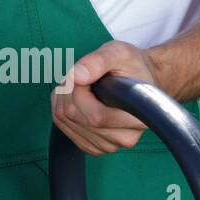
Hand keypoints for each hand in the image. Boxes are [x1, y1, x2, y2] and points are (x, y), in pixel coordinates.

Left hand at [50, 40, 158, 155]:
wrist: (138, 82)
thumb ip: (98, 61)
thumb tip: (76, 77)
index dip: (79, 90)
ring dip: (63, 97)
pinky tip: (76, 98)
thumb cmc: (130, 66)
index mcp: (137, 119)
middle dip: (68, 90)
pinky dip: (61, 107)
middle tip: (81, 75)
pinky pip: (62, 126)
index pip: (94, 116)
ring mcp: (108, 145)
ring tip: (82, 85)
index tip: (84, 74)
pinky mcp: (93, 146)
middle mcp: (124, 138)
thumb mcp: (118, 53)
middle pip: (74, 116)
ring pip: (65, 120)